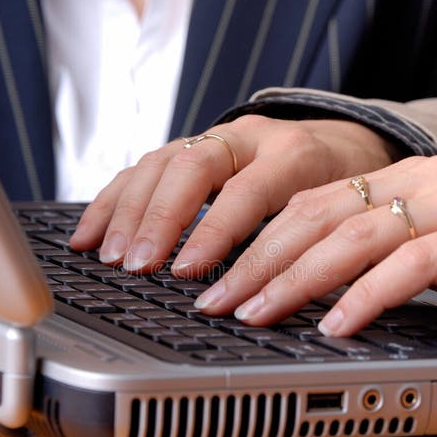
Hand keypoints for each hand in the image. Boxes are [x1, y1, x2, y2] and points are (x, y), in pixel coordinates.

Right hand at [70, 114, 399, 270]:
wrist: (346, 141)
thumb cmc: (346, 187)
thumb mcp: (342, 213)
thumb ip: (310, 243)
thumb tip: (281, 299)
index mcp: (294, 153)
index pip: (246, 191)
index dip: (213, 232)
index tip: (185, 272)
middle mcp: (250, 137)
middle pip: (192, 166)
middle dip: (158, 219)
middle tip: (136, 264)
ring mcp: (216, 139)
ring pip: (160, 162)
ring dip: (128, 212)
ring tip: (108, 256)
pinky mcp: (192, 147)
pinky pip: (143, 168)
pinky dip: (113, 201)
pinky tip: (90, 233)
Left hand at [193, 156, 436, 334]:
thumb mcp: (425, 247)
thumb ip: (371, 255)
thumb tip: (298, 289)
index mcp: (400, 178)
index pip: (308, 204)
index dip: (254, 242)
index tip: (214, 281)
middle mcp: (424, 179)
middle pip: (319, 216)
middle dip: (258, 262)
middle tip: (217, 302)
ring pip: (357, 236)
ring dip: (297, 280)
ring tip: (258, 315)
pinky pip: (415, 264)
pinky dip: (368, 296)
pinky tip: (336, 326)